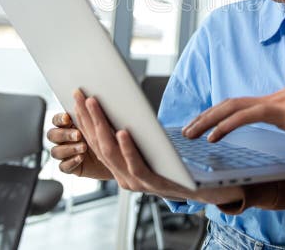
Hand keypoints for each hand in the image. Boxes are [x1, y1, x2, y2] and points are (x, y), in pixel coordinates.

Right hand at [46, 112, 112, 179]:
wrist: (117, 158)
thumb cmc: (110, 137)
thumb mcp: (103, 125)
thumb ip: (93, 115)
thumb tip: (91, 100)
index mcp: (70, 126)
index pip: (57, 120)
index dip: (59, 119)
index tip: (68, 118)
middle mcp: (65, 139)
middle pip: (52, 135)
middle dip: (64, 134)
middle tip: (78, 135)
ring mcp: (66, 154)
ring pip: (55, 151)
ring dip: (68, 149)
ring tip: (84, 147)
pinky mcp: (70, 167)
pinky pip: (63, 166)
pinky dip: (71, 162)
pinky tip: (81, 158)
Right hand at [73, 90, 244, 205]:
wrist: (208, 190)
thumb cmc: (179, 165)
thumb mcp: (154, 146)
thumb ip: (137, 132)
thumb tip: (123, 103)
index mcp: (122, 168)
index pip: (96, 142)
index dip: (84, 120)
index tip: (76, 96)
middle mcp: (125, 177)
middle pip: (99, 145)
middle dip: (88, 118)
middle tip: (80, 94)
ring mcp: (138, 183)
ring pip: (112, 155)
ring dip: (102, 128)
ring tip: (96, 105)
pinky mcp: (156, 185)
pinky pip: (137, 167)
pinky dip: (127, 149)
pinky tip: (123, 132)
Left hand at [183, 62, 284, 141]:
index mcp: (277, 102)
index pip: (241, 106)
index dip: (220, 114)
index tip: (204, 124)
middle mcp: (272, 100)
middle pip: (229, 104)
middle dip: (205, 117)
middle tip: (185, 130)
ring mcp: (276, 103)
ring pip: (231, 108)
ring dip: (207, 120)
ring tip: (190, 133)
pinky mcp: (282, 111)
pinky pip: (248, 117)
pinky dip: (227, 125)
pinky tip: (213, 137)